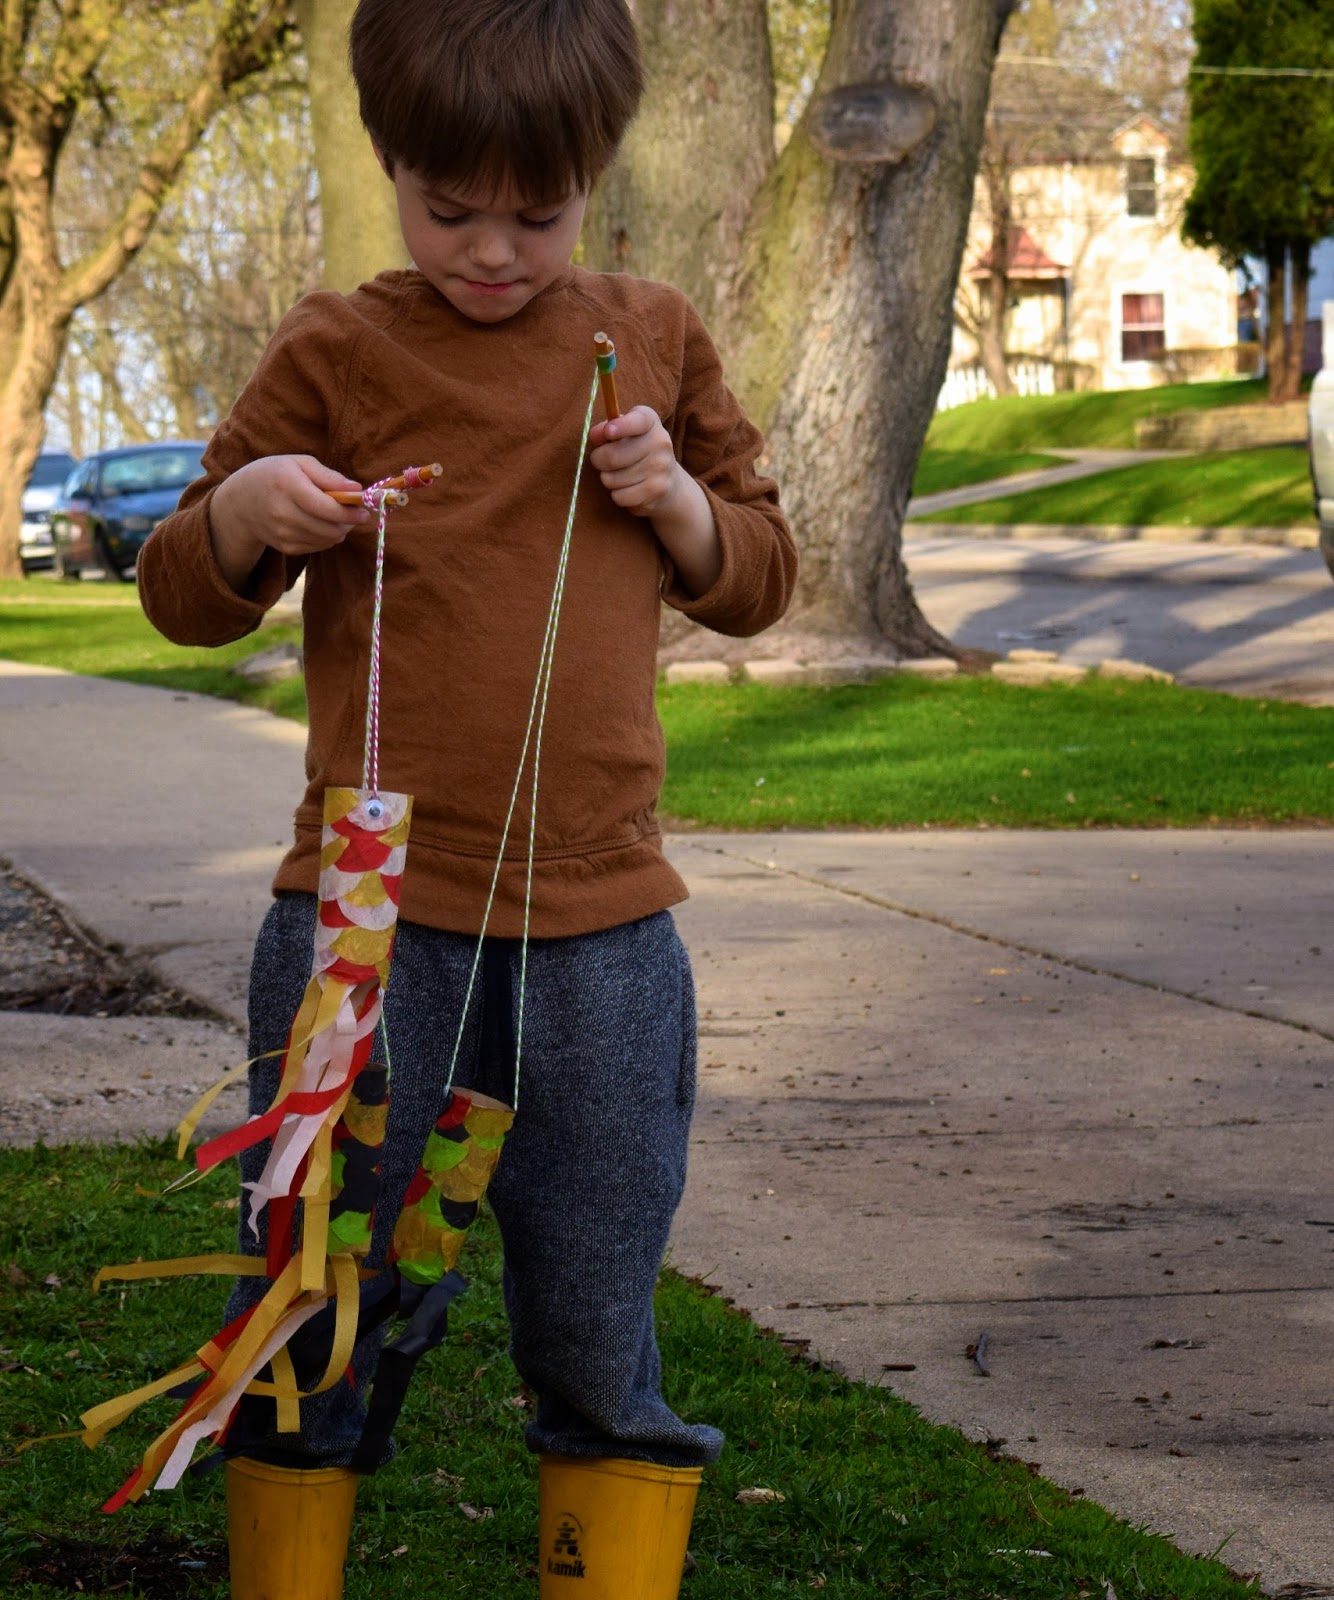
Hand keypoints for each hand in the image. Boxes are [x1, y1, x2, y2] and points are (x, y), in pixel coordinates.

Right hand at [209, 455, 368, 591]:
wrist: (240, 501)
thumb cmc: (275, 475)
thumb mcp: (299, 463)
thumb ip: (328, 475)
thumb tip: (356, 489)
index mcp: (287, 485)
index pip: (326, 507)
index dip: (349, 512)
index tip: (364, 510)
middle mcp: (282, 512)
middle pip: (329, 527)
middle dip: (348, 522)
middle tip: (355, 513)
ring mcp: (282, 533)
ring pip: (326, 539)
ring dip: (340, 530)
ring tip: (337, 517)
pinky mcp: (285, 547)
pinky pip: (318, 547)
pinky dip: (327, 538)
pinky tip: (322, 525)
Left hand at [588, 406, 686, 517]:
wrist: (669, 481)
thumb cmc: (637, 451)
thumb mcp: (623, 434)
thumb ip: (605, 431)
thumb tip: (595, 435)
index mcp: (650, 422)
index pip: (638, 420)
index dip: (621, 426)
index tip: (608, 431)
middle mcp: (660, 442)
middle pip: (612, 456)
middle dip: (598, 460)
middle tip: (603, 461)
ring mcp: (661, 467)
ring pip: (611, 479)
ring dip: (608, 479)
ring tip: (621, 475)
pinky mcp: (657, 490)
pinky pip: (619, 496)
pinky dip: (618, 495)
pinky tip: (629, 488)